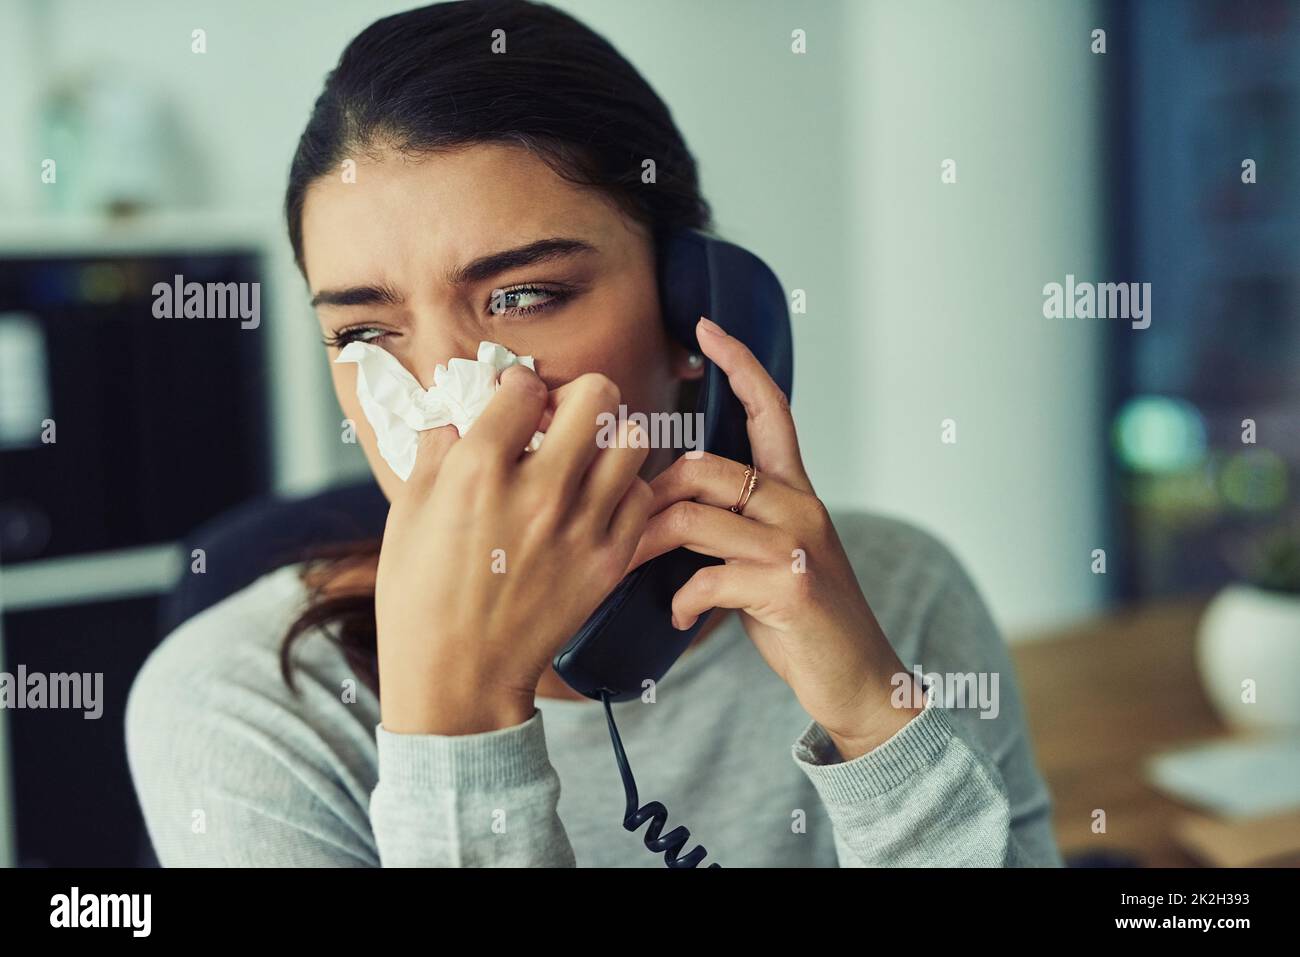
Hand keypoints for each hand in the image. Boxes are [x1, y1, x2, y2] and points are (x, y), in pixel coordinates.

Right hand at [375, 366, 652, 734]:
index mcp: (478, 470)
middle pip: (597, 396)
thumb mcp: (408, 513)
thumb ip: (436, 451)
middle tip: (558, 419)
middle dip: (575, 396)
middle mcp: (538, 490)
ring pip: (631, 440)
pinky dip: (624, 489)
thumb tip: (454, 413)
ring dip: (608, 438)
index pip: (525, 385)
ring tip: (583, 458)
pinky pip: (641, 496)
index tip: (512, 401)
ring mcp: (580, 526)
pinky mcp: (608, 561)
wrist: (457, 678)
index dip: (517, 386)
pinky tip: (596, 501)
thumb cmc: (420, 598)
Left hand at [628, 317, 922, 758]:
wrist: (859, 678)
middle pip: (706, 467)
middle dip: (653, 494)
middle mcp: (801, 506)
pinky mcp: (788, 585)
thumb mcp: (772, 556)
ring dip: (653, 544)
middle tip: (626, 526)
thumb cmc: (803, 619)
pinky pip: (708, 576)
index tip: (706, 328)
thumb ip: (733, 523)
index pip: (772, 410)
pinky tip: (683, 617)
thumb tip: (667, 507)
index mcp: (797, 492)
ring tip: (637, 567)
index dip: (741, 364)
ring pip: (697, 515)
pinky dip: (684, 600)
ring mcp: (796, 544)